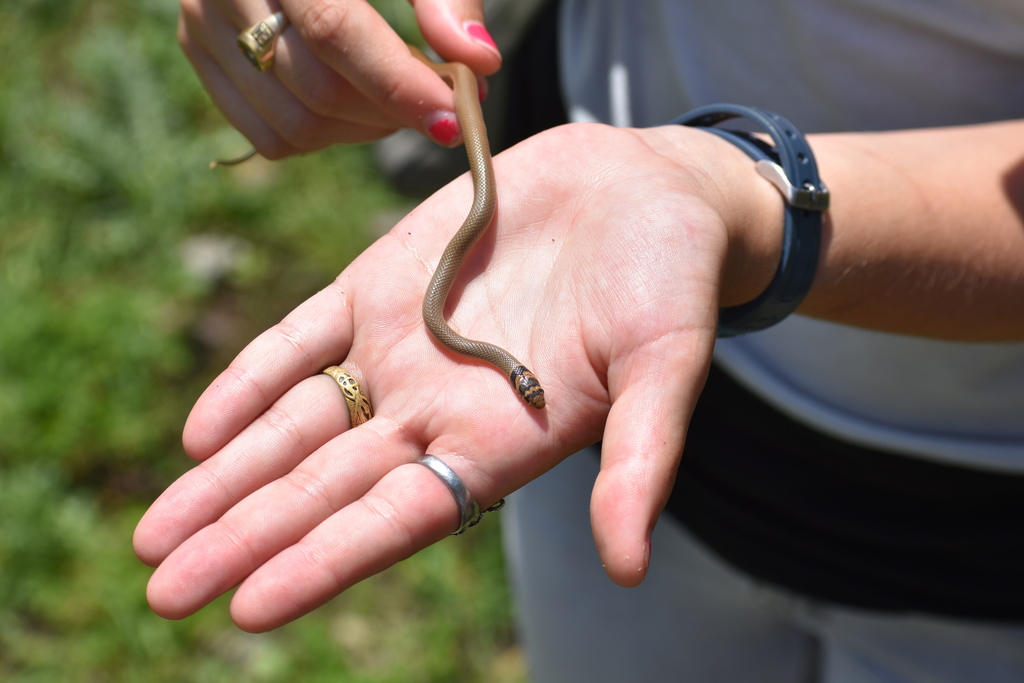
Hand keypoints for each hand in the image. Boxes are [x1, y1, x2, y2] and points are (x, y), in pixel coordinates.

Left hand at [133, 122, 781, 630]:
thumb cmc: (670, 285)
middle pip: (323, 487)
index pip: (395, 519)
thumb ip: (639, 461)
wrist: (644, 192)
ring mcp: (403, 347)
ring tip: (157, 532)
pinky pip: (303, 339)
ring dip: (227, 474)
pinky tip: (200, 429)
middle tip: (165, 590)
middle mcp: (437, 408)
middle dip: (244, 536)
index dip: (324, 560)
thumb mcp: (665, 368)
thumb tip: (631, 567)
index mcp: (499, 444)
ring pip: (297, 424)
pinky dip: (251, 379)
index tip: (247, 606)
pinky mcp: (383, 283)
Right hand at [178, 0, 501, 156]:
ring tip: (399, 95)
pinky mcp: (201, 53)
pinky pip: (271, 135)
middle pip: (317, 90)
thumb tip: (479, 63)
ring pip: (294, 124)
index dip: (397, 85)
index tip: (453, 120)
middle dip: (391, 112)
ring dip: (365, 130)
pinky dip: (327, 136)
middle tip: (439, 99)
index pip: (334, 31)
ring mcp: (201, 22)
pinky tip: (358, 105)